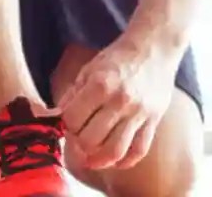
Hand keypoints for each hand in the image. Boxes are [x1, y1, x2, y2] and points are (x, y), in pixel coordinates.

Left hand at [56, 37, 179, 170]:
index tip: (68, 123)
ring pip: (115, 151)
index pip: (73, 120)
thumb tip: (57, 118)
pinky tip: (114, 161)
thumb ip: (73, 95)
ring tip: (90, 159)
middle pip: (91, 140)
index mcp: (100, 85)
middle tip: (78, 139)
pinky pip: (139, 150)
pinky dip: (125, 162)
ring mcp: (139, 113)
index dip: (66, 125)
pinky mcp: (154, 121)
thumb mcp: (89, 70)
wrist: (153, 49)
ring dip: (99, 160)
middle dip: (79, 143)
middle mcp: (120, 101)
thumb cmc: (117, 58)